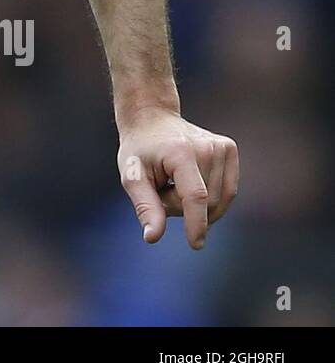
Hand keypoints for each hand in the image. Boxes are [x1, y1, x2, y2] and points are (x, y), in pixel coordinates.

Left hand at [117, 108, 238, 249]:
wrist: (151, 118)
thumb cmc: (139, 149)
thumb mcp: (132, 176)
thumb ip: (145, 206)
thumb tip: (152, 237)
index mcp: (181, 152)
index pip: (195, 196)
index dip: (196, 223)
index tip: (195, 244)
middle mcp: (207, 147)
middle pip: (205, 203)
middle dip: (181, 208)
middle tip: (161, 188)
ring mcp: (222, 146)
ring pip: (218, 201)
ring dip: (194, 203)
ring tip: (174, 182)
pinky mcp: (230, 149)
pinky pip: (227, 192)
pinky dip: (208, 196)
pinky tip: (190, 181)